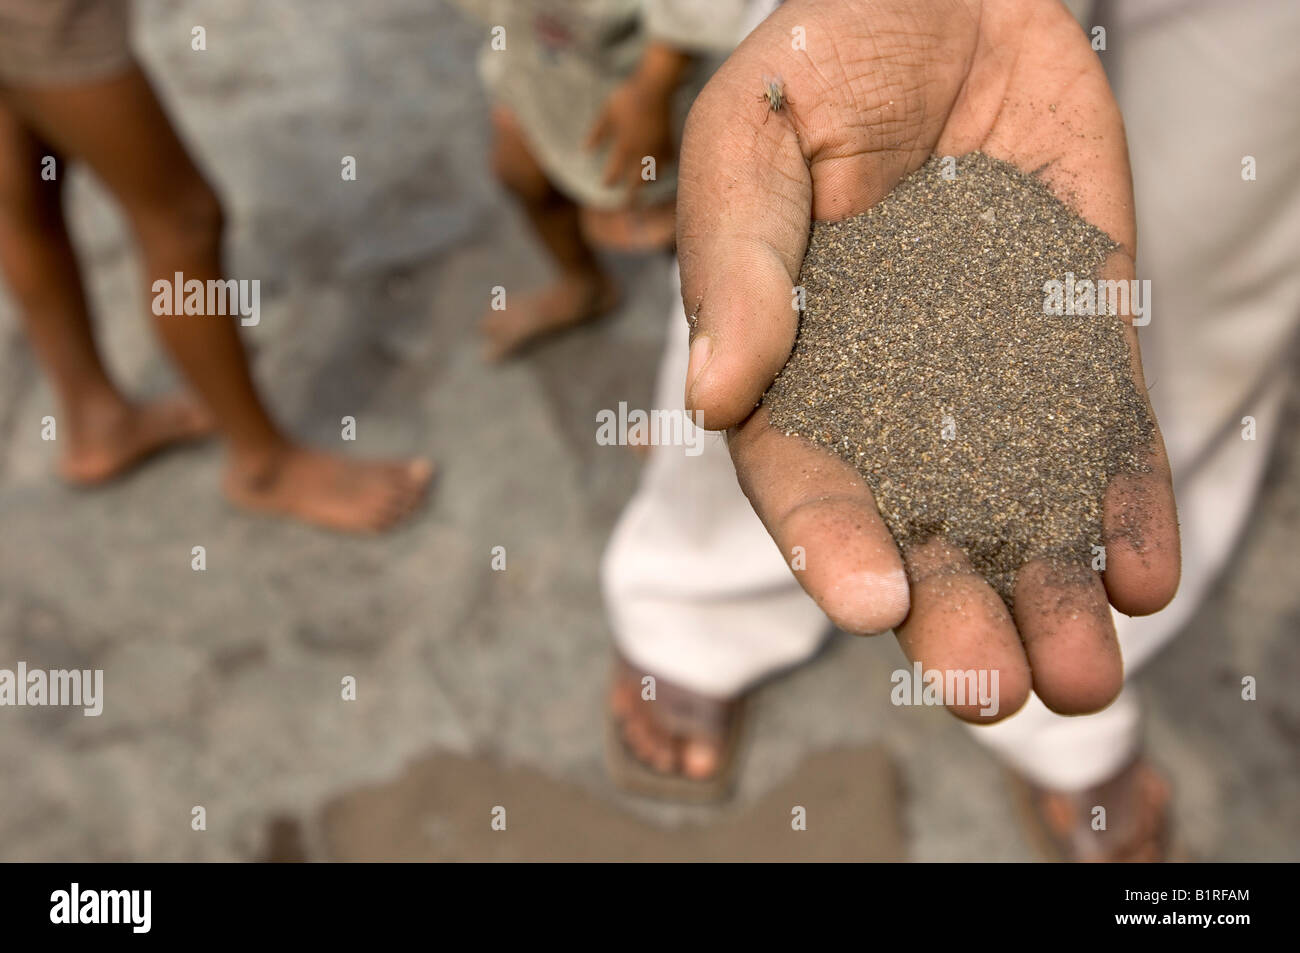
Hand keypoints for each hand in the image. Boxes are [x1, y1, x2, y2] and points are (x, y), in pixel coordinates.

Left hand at [585, 42, 686, 202]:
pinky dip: (665, 165)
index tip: (605, 185)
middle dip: (632, 194)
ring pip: (654, 172)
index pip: (615, 171)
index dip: (609, 180)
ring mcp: (657, 147)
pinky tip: (664, 167)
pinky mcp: (669, 140)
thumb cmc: (628, 97)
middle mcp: (641, 152)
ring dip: (649, 182)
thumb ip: (598, 132)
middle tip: (629, 205)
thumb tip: (586, 150)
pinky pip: (669, 158)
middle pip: (637, 180)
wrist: (655, 86)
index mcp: (624, 146)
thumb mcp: (607, 113)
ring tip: (645, 188)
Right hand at [676, 0, 1179, 721]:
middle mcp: (885, 402)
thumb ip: (736, 264)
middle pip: (916, 529)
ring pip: (1017, 511)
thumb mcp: (752, 144)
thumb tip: (716, 396)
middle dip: (952, 615)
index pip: (800, 479)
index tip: (875, 595)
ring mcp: (984, 381)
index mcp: (788, 371)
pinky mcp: (1071, 351)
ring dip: (1050, 597)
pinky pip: (1103, 441)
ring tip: (1087, 676)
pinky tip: (1141, 572)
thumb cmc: (820, 63)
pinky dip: (1123, 508)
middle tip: (992, 689)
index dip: (831, 543)